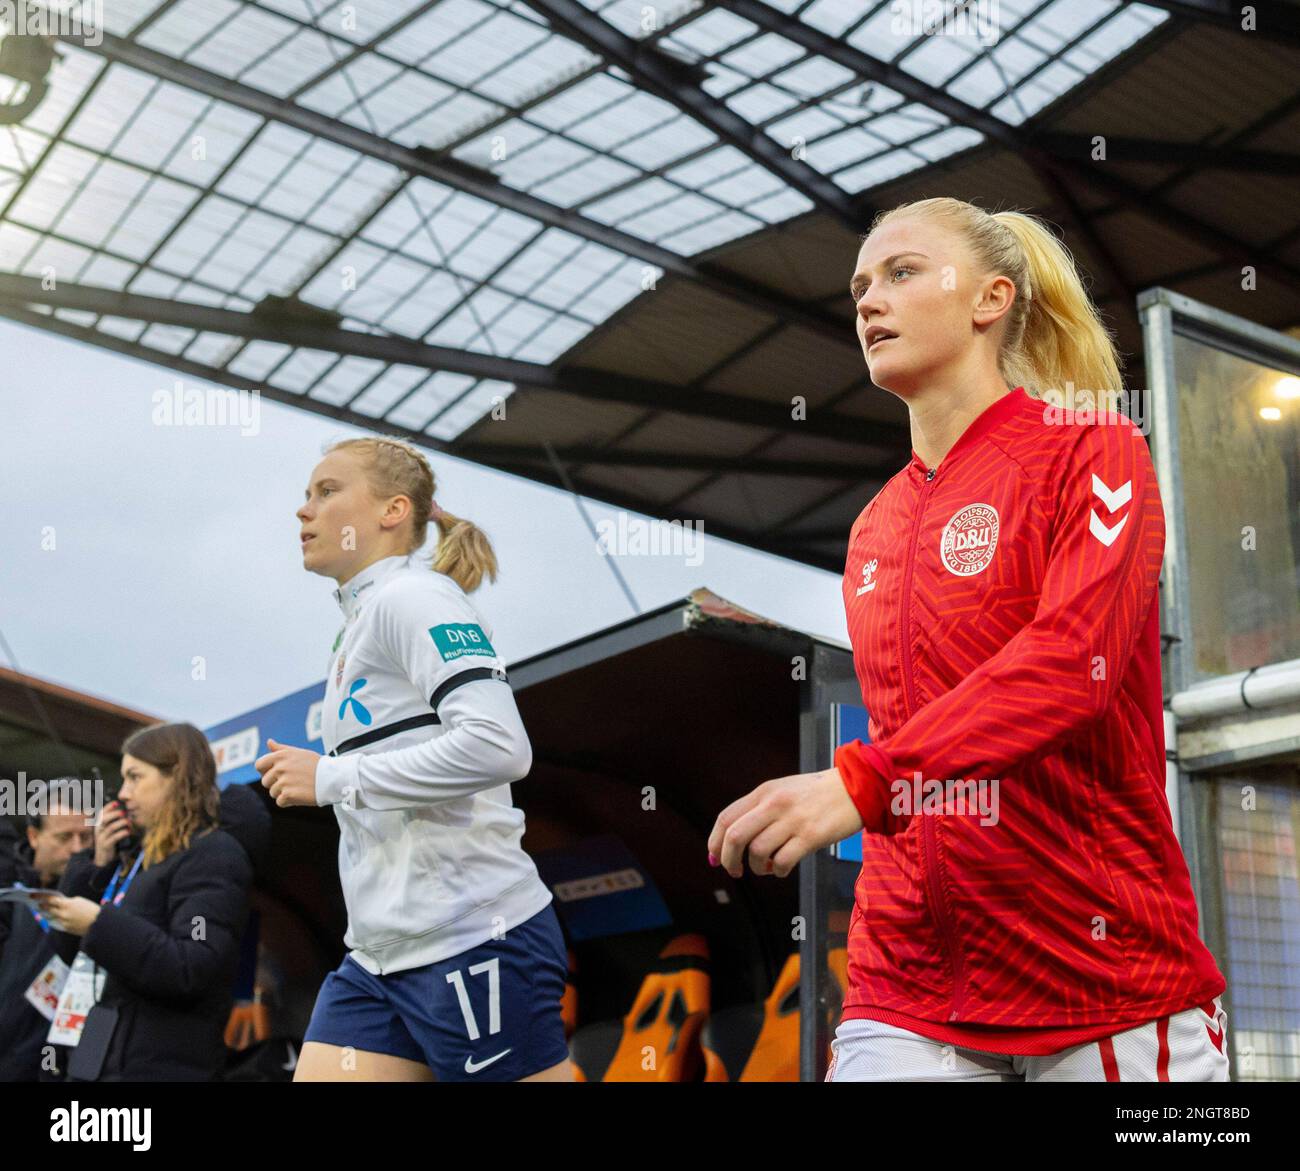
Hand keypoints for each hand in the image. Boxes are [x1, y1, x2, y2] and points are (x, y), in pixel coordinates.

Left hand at [35, 894, 100, 935]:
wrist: (98, 922)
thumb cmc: (90, 909)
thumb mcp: (79, 901)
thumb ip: (67, 902)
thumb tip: (57, 904)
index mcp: (67, 904)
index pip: (50, 899)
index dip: (40, 896)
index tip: (32, 895)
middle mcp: (63, 913)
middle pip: (47, 909)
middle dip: (41, 905)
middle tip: (35, 903)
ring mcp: (63, 922)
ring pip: (49, 917)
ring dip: (45, 913)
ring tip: (41, 910)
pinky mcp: (65, 928)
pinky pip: (55, 923)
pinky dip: (52, 919)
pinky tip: (49, 917)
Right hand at [94, 801, 132, 866]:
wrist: (103, 857)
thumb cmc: (109, 840)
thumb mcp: (109, 830)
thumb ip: (114, 821)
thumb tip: (125, 811)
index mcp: (99, 824)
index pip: (102, 813)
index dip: (108, 807)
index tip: (117, 803)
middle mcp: (99, 830)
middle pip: (103, 819)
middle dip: (114, 814)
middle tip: (124, 812)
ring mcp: (101, 838)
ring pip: (110, 828)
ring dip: (121, 824)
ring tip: (129, 822)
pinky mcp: (106, 845)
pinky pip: (113, 838)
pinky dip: (122, 833)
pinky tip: (128, 832)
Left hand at [255, 738, 322, 807]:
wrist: (332, 778)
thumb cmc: (316, 765)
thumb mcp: (299, 753)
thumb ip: (281, 749)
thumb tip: (269, 742)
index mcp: (281, 755)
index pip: (259, 765)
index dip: (265, 771)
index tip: (276, 774)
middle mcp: (280, 767)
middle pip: (265, 781)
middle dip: (276, 783)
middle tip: (292, 781)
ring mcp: (284, 781)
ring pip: (272, 792)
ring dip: (283, 793)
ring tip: (298, 787)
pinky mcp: (288, 795)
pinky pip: (279, 802)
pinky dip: (288, 801)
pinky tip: (300, 795)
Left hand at [708, 768, 863, 878]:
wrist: (855, 788)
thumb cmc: (816, 794)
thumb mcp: (782, 790)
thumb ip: (758, 810)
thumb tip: (732, 840)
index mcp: (764, 792)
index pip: (726, 818)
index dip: (714, 842)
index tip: (714, 858)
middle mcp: (775, 804)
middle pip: (736, 836)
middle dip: (729, 860)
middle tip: (734, 871)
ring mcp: (793, 820)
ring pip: (758, 852)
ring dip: (756, 867)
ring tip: (765, 867)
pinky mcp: (811, 836)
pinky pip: (782, 861)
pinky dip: (776, 871)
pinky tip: (781, 868)